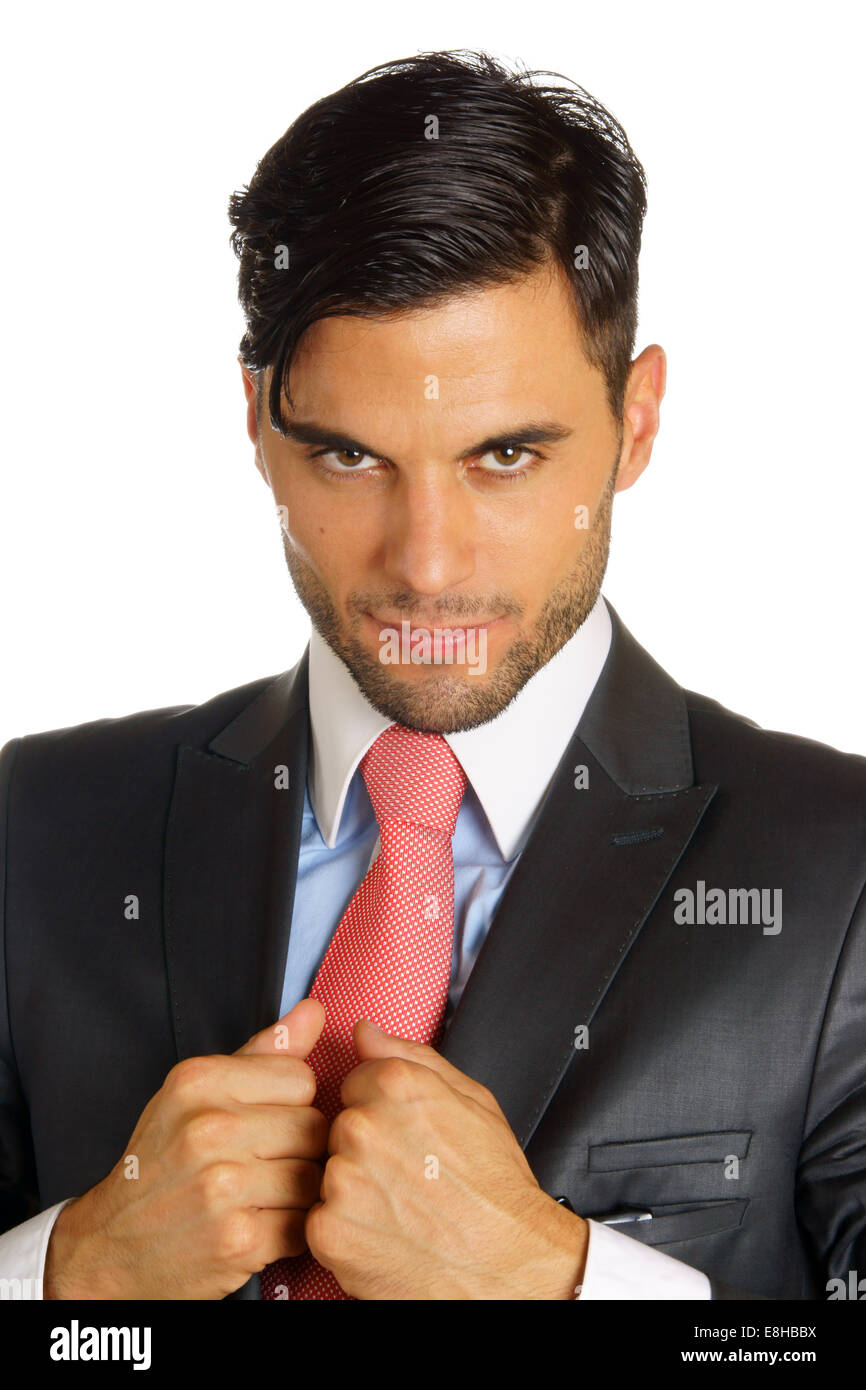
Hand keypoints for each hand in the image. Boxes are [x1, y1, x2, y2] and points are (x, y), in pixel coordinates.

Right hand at [43, 999, 327, 1299]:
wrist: (112, 1245)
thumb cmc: (162, 1161)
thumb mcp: (196, 1093)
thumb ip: (261, 1054)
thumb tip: (313, 1011)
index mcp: (198, 1081)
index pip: (300, 1077)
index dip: (289, 1103)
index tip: (262, 1122)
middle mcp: (209, 1128)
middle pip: (312, 1127)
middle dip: (298, 1148)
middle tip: (262, 1163)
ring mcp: (223, 1187)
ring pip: (313, 1176)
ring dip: (298, 1192)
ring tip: (261, 1195)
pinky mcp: (238, 1240)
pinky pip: (303, 1224)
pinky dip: (288, 1231)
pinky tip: (258, 1225)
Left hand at [305, 1020, 587, 1298]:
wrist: (509, 1264)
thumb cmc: (496, 1185)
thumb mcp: (474, 1099)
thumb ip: (411, 1056)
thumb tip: (364, 1031)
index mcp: (395, 1085)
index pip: (356, 1083)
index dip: (383, 1112)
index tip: (409, 1139)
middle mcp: (362, 1125)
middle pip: (339, 1127)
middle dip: (366, 1150)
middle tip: (409, 1178)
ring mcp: (342, 1180)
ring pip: (328, 1173)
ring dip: (354, 1190)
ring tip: (401, 1209)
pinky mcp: (329, 1231)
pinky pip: (320, 1220)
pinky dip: (347, 1231)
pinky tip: (386, 1235)